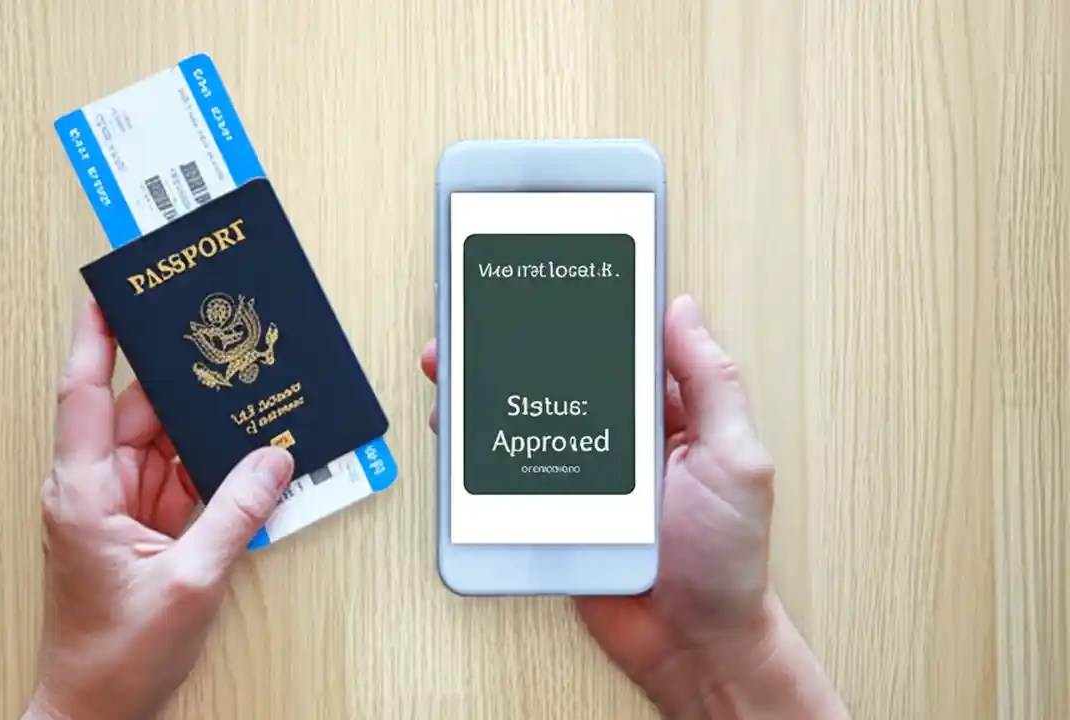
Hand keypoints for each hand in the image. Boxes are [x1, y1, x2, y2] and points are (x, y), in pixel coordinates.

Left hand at [25, 300, 294, 719]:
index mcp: (83, 492)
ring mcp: (118, 509)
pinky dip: (209, 471)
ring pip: (163, 446)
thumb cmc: (116, 656)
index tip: (108, 290)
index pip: (82, 394)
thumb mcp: (192, 581)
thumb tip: (271, 460)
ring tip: (248, 403)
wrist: (96, 713)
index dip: (94, 337)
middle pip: (139, 414)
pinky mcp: (140, 529)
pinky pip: (178, 479)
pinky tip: (245, 461)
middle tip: (225, 344)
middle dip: (182, 385)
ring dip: (202, 433)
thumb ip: (236, 512)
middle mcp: (94, 491)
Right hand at [419, 295, 846, 718]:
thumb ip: (713, 383)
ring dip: (487, 387)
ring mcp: (584, 470)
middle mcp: (622, 434)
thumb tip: (682, 309)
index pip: (623, 342)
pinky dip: (478, 450)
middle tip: (479, 311)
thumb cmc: (728, 561)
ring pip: (527, 414)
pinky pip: (510, 470)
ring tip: (453, 362)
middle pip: (560, 371)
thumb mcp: (737, 459)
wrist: (694, 645)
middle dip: (517, 339)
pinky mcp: (553, 507)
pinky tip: (457, 430)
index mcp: (669, 411)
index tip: (554, 272)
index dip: (590, 305)